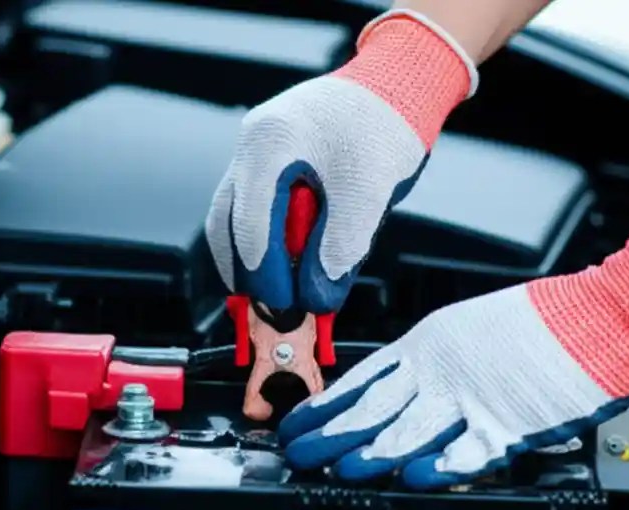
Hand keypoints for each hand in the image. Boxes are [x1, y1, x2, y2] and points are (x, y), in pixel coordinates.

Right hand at [204, 10, 476, 314]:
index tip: (284, 307)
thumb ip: (342, 247)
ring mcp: (256, 151)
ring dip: (256, 259)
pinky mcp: (270, 162)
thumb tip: (319, 298)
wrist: (399, 83)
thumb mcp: (370, 191)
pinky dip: (270, 240)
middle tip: (274, 308)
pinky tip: (291, 264)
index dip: (265, 274)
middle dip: (249, 271)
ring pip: (237, 218)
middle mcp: (252, 144)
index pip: (252, 224)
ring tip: (281, 293)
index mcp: (270, 142)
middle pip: (229, 224)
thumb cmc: (386, 124)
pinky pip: (256, 208)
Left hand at [277, 227, 628, 486]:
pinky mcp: (509, 423)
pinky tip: (414, 478)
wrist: (602, 316)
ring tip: (339, 470)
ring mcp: (473, 398)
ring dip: (370, 452)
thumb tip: (393, 388)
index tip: (298, 421)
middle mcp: (442, 371)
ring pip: (408, 429)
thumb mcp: (466, 328)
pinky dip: (442, 466)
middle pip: (372, 407)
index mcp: (429, 345)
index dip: (326, 405)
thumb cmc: (542, 322)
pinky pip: (468, 451)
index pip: (362, 380)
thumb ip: (430, 362)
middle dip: (330, 433)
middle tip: (299, 452)